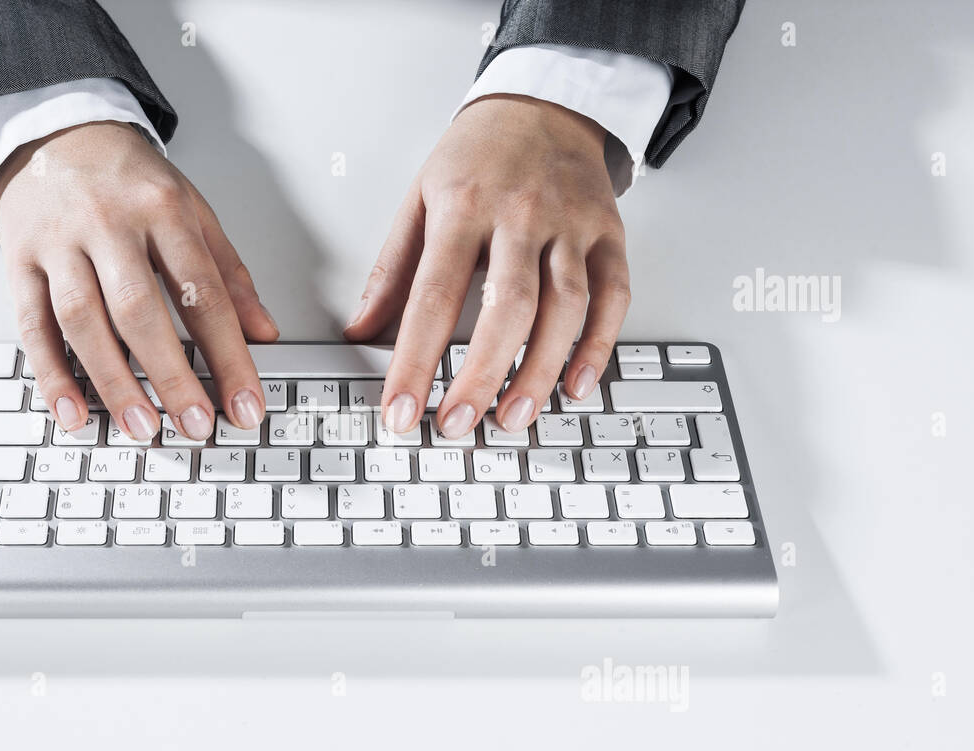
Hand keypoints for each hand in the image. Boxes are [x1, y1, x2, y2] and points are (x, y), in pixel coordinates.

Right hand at [0, 121, 277, 439]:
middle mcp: (109, 224)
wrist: (56, 131)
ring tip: (142, 428)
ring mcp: (59, 242)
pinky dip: (51, 374)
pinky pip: (33, 324)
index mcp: (163, 212)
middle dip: (171, 376)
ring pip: (83, 320)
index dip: (229, 354)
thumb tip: (264, 333)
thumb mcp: (192, 210)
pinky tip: (72, 412)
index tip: (245, 403)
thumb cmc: (130, 181)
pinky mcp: (19, 260)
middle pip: (140, 309)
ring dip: (113, 381)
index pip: (203, 292)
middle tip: (195, 426)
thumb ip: (228, 274)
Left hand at [346, 94, 629, 435]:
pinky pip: (613, 296)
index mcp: (462, 207)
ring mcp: (570, 225)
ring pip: (565, 307)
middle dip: (481, 375)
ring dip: (540, 370)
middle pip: (507, 307)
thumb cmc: (476, 157)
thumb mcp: (419, 199)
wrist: (543, 103)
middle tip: (458, 425)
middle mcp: (521, 216)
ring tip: (513, 417)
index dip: (413, 359)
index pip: (432, 296)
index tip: (399, 408)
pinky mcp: (608, 235)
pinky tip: (578, 384)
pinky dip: (600, 345)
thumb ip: (392, 270)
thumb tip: (360, 331)